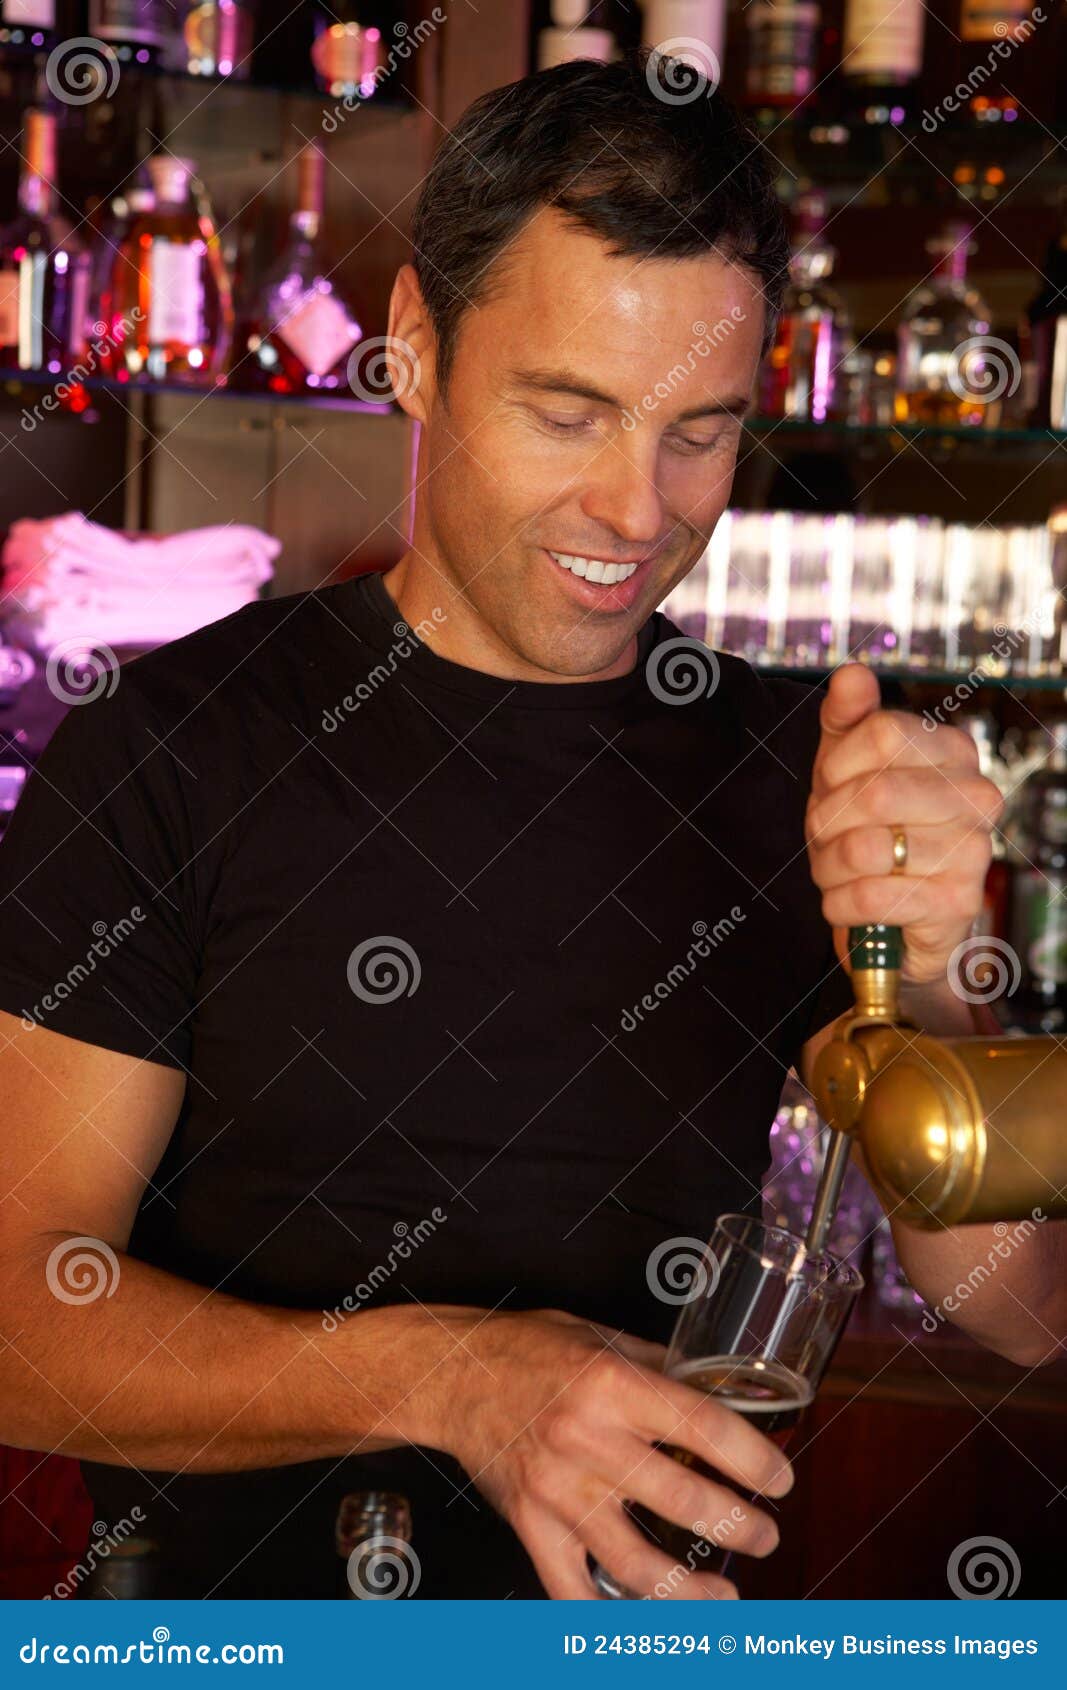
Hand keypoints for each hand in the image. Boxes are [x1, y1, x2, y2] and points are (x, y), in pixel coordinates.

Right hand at [438, 1308, 791, 1599]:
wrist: (452, 1373)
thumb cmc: (529, 1348)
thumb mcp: (603, 1337)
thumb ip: (662, 1367)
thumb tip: (723, 1390)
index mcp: (613, 1384)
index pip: (704, 1428)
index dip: (754, 1460)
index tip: (781, 1480)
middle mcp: (588, 1440)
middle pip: (685, 1502)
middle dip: (740, 1527)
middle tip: (764, 1536)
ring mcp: (557, 1492)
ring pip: (638, 1565)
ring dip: (693, 1591)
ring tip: (725, 1595)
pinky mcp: (530, 1526)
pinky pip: (573, 1593)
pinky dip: (609, 1619)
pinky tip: (644, 1622)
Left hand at [805, 664, 1003, 984]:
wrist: (891, 913)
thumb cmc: (866, 826)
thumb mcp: (846, 763)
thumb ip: (848, 716)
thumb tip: (853, 674)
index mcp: (954, 751)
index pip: (882, 732)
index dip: (836, 764)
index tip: (829, 784)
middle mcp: (979, 796)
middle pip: (874, 792)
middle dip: (826, 821)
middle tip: (822, 834)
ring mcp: (974, 851)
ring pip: (865, 849)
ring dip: (827, 866)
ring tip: (834, 869)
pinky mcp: (958, 904)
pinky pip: (871, 897)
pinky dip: (839, 904)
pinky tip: (845, 902)